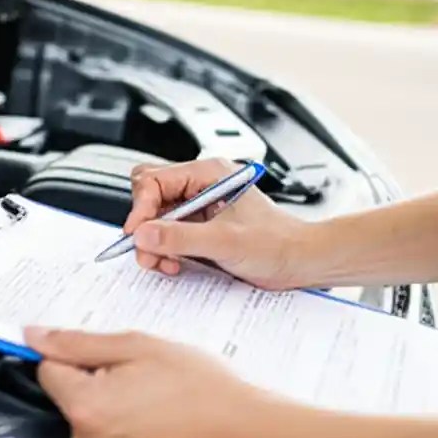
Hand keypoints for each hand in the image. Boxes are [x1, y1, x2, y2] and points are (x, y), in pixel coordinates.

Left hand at [26, 326, 299, 437]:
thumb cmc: (205, 393)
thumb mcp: (139, 347)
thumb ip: (79, 342)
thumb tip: (36, 337)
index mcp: (85, 408)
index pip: (47, 370)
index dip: (73, 355)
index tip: (97, 354)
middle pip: (72, 401)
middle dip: (97, 384)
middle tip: (141, 376)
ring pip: (97, 428)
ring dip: (117, 412)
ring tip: (159, 402)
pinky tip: (165, 426)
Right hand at [125, 158, 319, 289]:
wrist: (300, 261)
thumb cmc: (278, 243)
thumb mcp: (226, 241)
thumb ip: (181, 237)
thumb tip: (143, 234)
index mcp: (208, 173)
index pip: (154, 180)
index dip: (141, 208)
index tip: (137, 234)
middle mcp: (200, 186)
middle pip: (149, 196)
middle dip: (144, 226)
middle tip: (147, 250)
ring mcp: (198, 207)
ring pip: (155, 218)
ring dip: (153, 243)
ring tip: (165, 262)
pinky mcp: (198, 227)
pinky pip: (167, 234)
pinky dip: (164, 251)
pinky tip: (175, 263)